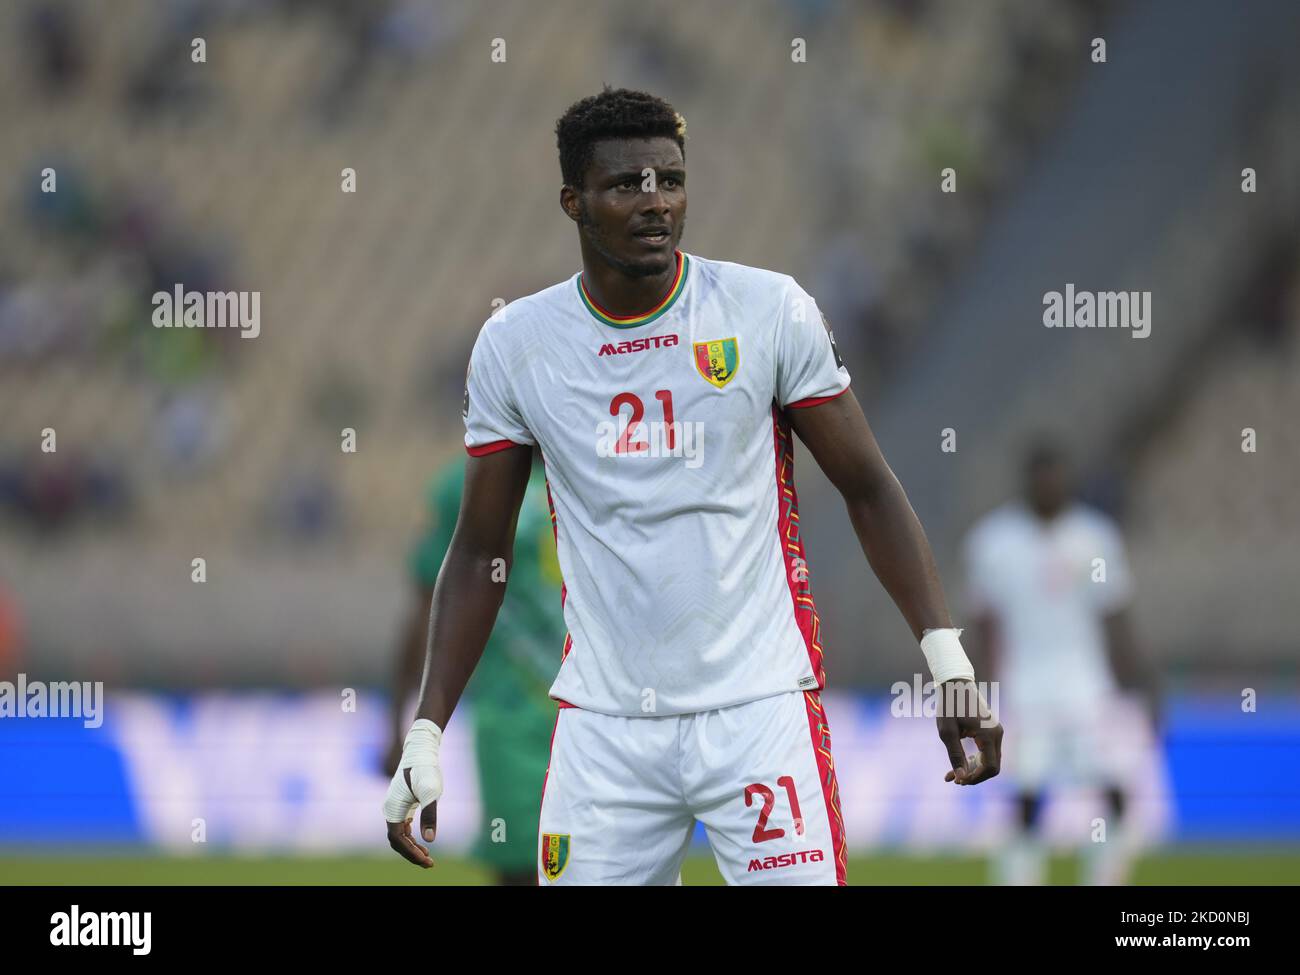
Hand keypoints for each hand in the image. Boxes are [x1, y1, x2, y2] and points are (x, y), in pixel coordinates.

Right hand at [382, 719, 443, 867]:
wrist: (421, 750)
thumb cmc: (426, 769)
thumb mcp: (431, 792)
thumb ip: (430, 815)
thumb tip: (430, 840)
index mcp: (393, 809)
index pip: (397, 839)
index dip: (411, 852)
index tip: (426, 860)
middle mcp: (390, 810)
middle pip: (396, 840)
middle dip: (411, 854)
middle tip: (430, 863)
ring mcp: (394, 807)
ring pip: (399, 835)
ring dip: (411, 847)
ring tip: (428, 857)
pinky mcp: (401, 804)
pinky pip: (402, 827)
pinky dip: (410, 837)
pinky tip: (421, 841)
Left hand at [935, 679, 1002, 784]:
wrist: (955, 684)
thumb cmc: (949, 706)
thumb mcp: (947, 732)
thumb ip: (955, 755)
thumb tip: (961, 778)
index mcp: (988, 735)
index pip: (990, 768)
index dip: (975, 778)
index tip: (958, 781)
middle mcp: (997, 734)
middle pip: (992, 767)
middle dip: (974, 776)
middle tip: (953, 780)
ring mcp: (996, 732)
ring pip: (990, 760)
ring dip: (973, 769)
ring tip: (952, 775)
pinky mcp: (991, 731)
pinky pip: (987, 751)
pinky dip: (975, 760)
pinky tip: (960, 763)